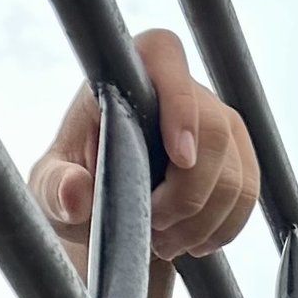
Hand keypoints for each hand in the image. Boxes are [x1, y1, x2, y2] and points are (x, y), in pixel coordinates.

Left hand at [29, 29, 260, 265]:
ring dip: (200, 221)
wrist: (108, 213)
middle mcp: (177, 90)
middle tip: (154, 226)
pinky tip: (190, 240)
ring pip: (234, 173)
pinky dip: (221, 229)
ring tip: (163, 241)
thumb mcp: (49, 191)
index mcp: (126, 77)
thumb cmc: (75, 188)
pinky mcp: (236, 158)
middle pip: (214, 131)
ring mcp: (214, 123)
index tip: (180, 158)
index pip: (165, 57)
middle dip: (188, 194)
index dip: (181, 103)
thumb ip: (56, 189)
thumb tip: (74, 191)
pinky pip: (247, 196)